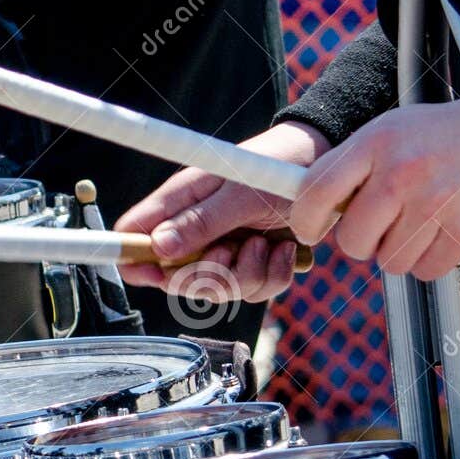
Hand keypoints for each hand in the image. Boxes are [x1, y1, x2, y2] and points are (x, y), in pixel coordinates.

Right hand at [114, 121, 330, 302]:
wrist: (325, 172)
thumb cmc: (276, 166)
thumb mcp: (239, 193)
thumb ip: (200, 222)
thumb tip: (158, 247)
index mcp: (181, 203)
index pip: (135, 234)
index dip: (134, 259)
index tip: (150, 272)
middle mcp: (197, 230)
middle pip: (176, 278)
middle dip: (207, 275)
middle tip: (228, 251)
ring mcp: (225, 250)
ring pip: (218, 290)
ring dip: (247, 274)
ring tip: (265, 242)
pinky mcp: (253, 264)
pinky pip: (252, 292)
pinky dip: (272, 276)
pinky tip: (284, 249)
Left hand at [292, 90, 459, 280]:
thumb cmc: (448, 138)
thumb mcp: (393, 131)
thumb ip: (352, 166)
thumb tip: (312, 209)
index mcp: (377, 142)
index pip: (316, 191)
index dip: (305, 219)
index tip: (311, 229)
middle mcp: (403, 172)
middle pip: (353, 241)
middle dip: (363, 243)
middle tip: (384, 225)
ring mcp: (436, 203)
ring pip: (390, 262)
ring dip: (402, 252)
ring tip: (424, 221)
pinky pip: (425, 270)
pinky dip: (432, 260)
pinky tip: (447, 230)